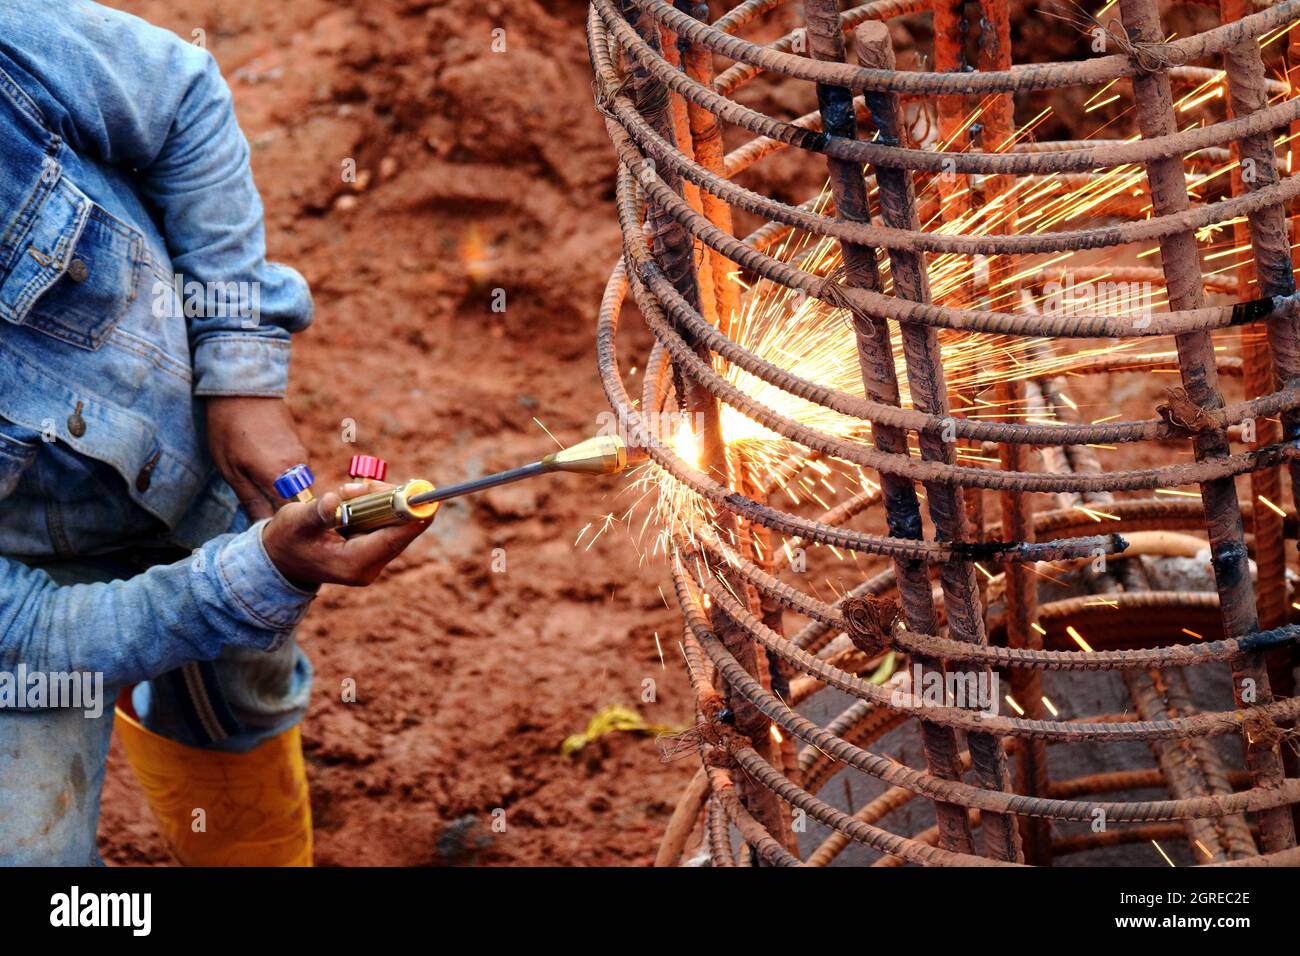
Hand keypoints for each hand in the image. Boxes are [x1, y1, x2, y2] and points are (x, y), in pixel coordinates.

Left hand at [206, 396, 309, 519]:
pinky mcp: (299, 443)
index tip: (271, 528)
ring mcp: (301, 453)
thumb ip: (250, 500)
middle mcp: (299, 467)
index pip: (293, 514)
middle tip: (258, 504)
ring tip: (255, 476)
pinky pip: (295, 467)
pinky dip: (282, 470)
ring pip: (296, 483)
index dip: (284, 524)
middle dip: (281, 505)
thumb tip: (261, 527)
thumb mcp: (230, 470)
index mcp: (281, 478)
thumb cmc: (230, 429)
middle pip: (297, 499)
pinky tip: (260, 458)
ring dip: (281, 486)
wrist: (243, 388)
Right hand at [262, 481, 433, 587]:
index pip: (392, 539)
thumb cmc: (287, 540)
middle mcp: (368, 567)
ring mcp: (372, 562)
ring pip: (392, 526)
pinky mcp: (372, 554)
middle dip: (390, 502)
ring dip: (379, 503)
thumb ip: (318, 512)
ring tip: (349, 493)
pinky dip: (374, 509)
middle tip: (370, 485)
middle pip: (397, 530)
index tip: (427, 498)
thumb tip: (335, 499)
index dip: (411, 517)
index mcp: (352, 563)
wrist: (281, 560)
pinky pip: (384, 526)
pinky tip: (353, 500)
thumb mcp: (296, 522)